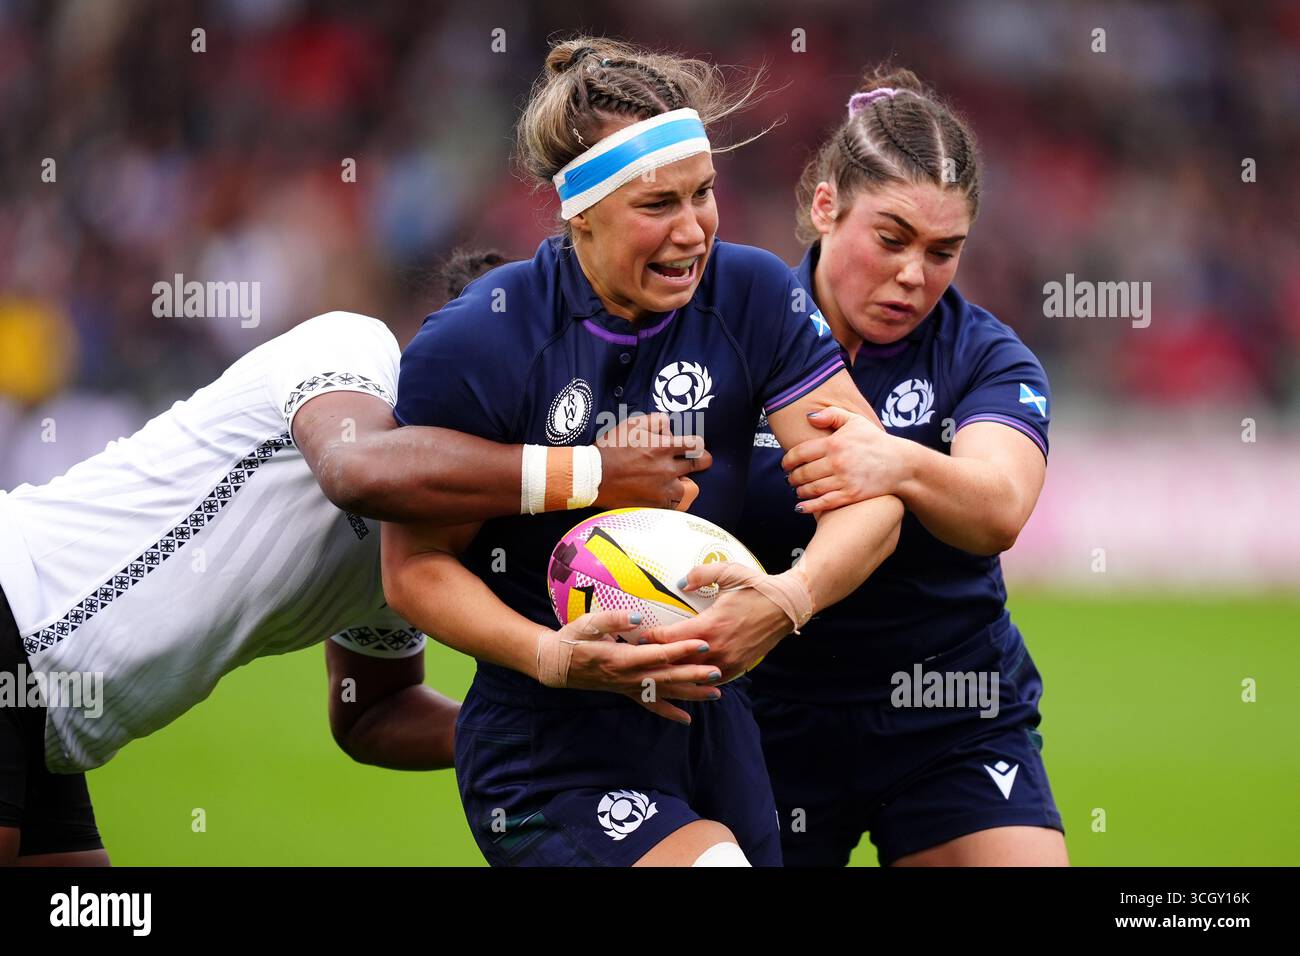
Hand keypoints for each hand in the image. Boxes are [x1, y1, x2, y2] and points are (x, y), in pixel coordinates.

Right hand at [547, 610, 723, 723]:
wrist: (557, 664)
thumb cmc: (573, 639)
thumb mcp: (587, 623)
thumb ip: (612, 619)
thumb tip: (637, 616)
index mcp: (622, 658)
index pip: (658, 654)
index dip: (682, 649)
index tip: (703, 644)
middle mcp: (629, 676)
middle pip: (667, 677)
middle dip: (694, 675)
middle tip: (718, 672)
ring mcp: (629, 687)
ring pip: (665, 693)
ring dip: (691, 694)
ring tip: (716, 694)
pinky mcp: (627, 692)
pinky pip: (651, 706)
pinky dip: (670, 713)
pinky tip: (687, 720)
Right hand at [595, 413, 709, 511]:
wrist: (593, 477)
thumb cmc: (610, 449)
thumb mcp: (631, 424)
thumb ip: (655, 421)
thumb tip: (670, 426)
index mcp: (663, 447)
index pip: (696, 444)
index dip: (696, 443)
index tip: (691, 445)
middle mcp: (668, 469)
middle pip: (700, 464)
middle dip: (701, 460)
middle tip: (695, 461)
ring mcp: (663, 489)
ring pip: (689, 487)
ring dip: (684, 482)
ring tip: (673, 480)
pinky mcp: (655, 504)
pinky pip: (674, 504)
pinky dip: (671, 499)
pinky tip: (661, 493)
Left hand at [638, 563, 794, 682]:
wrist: (786, 606)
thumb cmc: (756, 588)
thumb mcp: (728, 572)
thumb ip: (701, 574)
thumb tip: (681, 582)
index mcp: (710, 626)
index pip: (669, 638)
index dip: (649, 638)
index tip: (637, 637)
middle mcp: (717, 648)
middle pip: (676, 661)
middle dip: (656, 658)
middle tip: (637, 657)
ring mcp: (728, 661)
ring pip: (692, 674)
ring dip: (675, 672)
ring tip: (656, 671)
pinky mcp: (738, 667)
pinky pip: (710, 679)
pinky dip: (695, 679)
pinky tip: (683, 679)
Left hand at [782, 406, 910, 514]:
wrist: (900, 464)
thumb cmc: (876, 441)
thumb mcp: (856, 421)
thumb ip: (832, 415)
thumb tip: (808, 418)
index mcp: (834, 443)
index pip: (800, 453)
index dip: (788, 460)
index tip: (785, 464)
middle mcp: (837, 462)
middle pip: (803, 472)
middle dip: (792, 477)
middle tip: (789, 479)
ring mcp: (843, 480)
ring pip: (811, 488)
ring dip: (799, 491)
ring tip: (796, 490)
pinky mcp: (850, 496)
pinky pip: (823, 503)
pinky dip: (809, 506)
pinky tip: (800, 507)